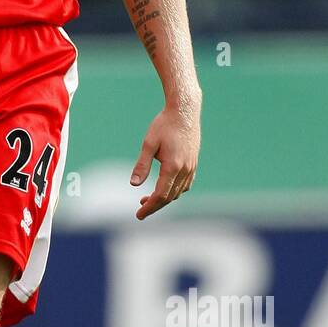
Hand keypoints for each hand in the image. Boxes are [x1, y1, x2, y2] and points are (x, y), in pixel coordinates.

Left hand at [130, 100, 200, 219]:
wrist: (185, 111)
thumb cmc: (164, 125)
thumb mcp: (149, 143)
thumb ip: (142, 165)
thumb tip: (134, 184)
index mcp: (173, 167)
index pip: (161, 195)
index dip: (149, 207)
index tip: (138, 215)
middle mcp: (184, 170)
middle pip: (170, 197)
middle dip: (155, 206)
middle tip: (140, 211)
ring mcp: (191, 167)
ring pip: (178, 192)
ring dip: (164, 199)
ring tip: (147, 199)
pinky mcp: (193, 163)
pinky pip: (185, 185)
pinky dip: (175, 191)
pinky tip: (165, 189)